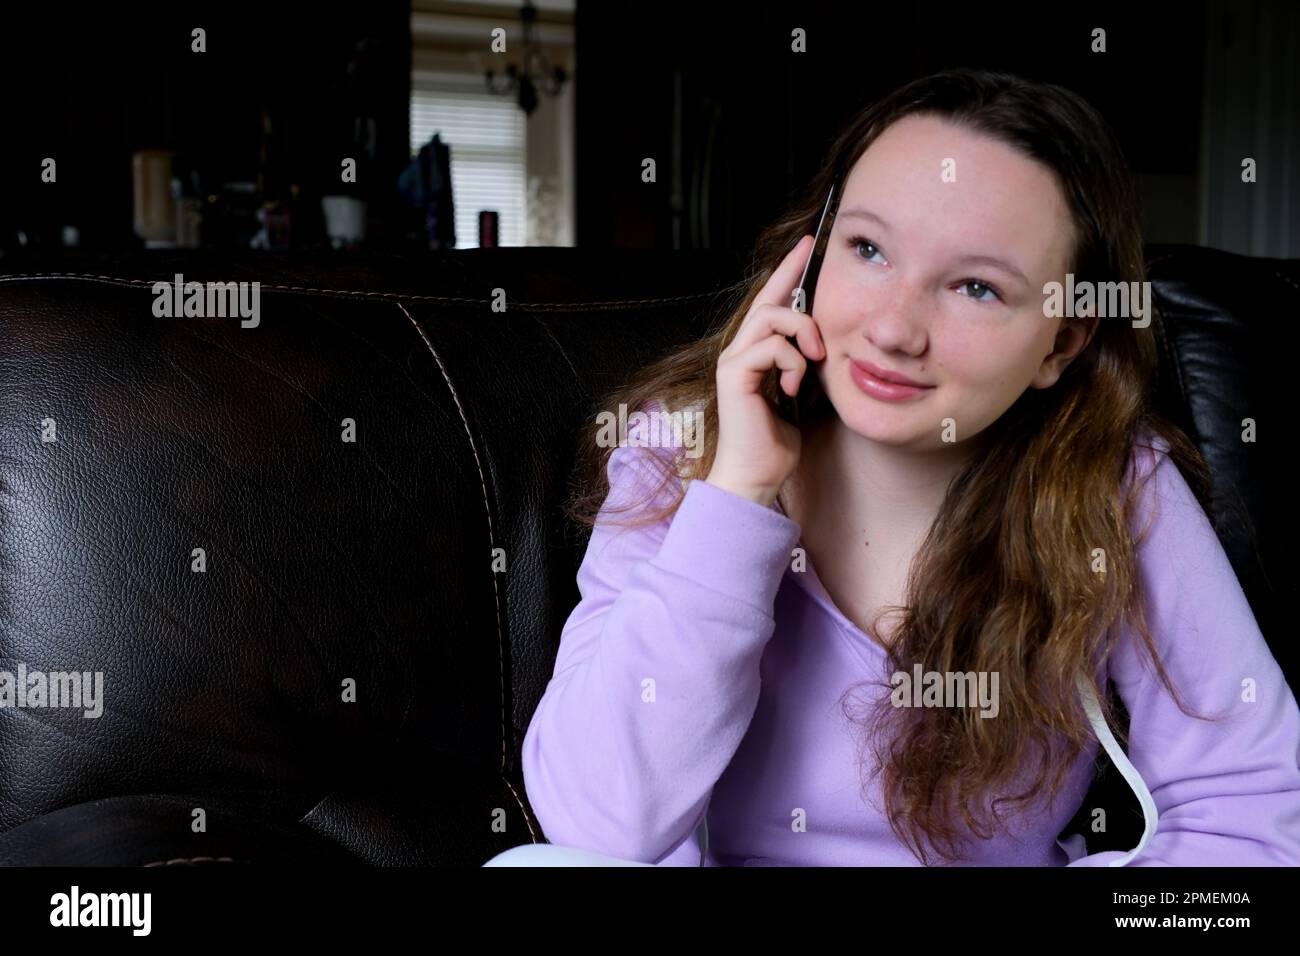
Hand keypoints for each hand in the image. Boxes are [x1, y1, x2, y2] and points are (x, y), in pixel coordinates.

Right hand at [706, 234, 825, 506]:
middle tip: (818, 295)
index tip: (808, 244)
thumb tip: (825, 344)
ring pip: (772, 316)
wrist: (756, 475)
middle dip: (795, 282)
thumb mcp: (801, 394)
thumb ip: (805, 365)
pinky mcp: (734, 373)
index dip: (788, 271)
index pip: (772, 301)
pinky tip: (791, 389)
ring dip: (803, 333)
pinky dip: (791, 364)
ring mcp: (733, 359)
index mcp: (755, 353)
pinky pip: (772, 346)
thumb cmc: (777, 443)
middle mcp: (739, 350)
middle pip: (770, 298)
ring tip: (814, 360)